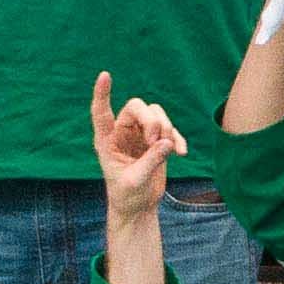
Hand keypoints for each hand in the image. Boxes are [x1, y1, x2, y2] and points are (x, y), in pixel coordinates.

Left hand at [91, 72, 180, 224]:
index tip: (105, 76)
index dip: (102, 93)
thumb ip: (151, 160)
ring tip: (169, 149)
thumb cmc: (127, 196)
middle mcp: (122, 133)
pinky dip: (177, 137)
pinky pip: (170, 128)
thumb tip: (168, 142)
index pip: (101, 112)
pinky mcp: (156, 141)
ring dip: (166, 127)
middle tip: (156, 139)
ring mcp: (139, 134)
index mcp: (106, 141)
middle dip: (151, 120)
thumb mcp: (136, 181)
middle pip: (137, 107)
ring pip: (156, 113)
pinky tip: (182, 154)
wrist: (138, 207)